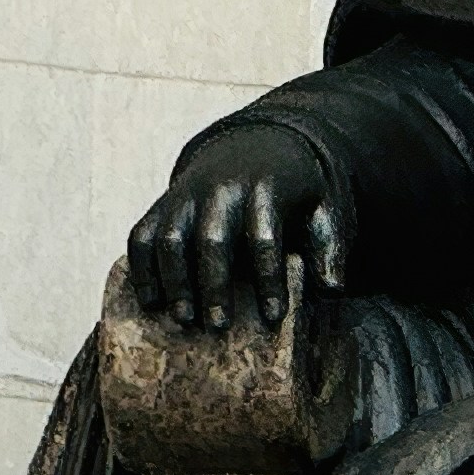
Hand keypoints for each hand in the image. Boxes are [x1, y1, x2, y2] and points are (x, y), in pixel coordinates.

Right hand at [123, 118, 353, 331]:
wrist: (252, 148)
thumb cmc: (290, 194)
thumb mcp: (320, 209)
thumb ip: (328, 246)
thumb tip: (332, 289)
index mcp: (265, 188)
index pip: (265, 235)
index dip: (268, 277)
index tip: (272, 316)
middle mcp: (220, 189)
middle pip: (212, 237)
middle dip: (213, 284)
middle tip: (218, 326)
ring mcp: (186, 195)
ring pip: (171, 237)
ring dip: (174, 280)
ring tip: (184, 319)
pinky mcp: (162, 205)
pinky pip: (141, 235)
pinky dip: (142, 269)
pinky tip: (151, 303)